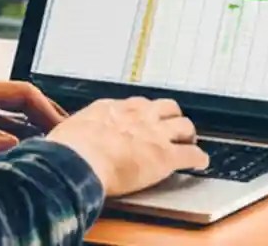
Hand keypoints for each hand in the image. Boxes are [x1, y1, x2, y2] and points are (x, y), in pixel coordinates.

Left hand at [0, 78, 66, 158]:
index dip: (46, 108)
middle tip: (65, 131)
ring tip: (46, 138)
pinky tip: (12, 143)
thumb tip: (13, 145)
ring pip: (4, 108)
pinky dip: (6, 128)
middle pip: (17, 97)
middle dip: (43, 112)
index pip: (21, 92)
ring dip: (26, 122)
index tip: (63, 126)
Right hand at [47, 97, 209, 195]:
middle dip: (172, 116)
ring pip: (184, 125)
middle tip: (173, 126)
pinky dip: (199, 158)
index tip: (145, 117)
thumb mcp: (70, 130)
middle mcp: (139, 116)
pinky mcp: (166, 156)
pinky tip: (202, 162)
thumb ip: (78, 131)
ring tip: (190, 141)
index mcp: (115, 109)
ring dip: (188, 134)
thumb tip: (65, 139)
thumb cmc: (69, 149)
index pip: (137, 105)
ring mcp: (155, 134)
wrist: (79, 160)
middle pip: (167, 107)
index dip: (145, 112)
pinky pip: (192, 154)